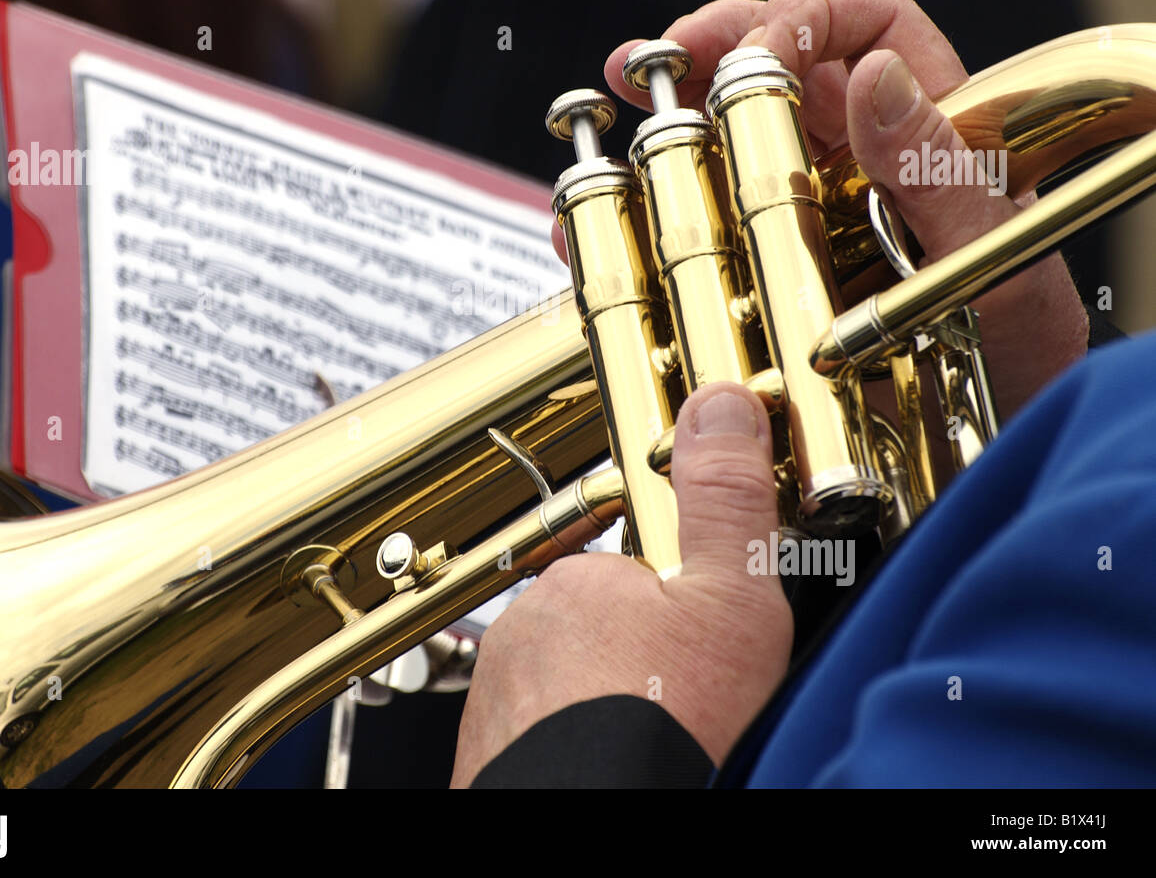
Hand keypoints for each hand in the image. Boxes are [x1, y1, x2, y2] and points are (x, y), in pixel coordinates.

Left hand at [451, 382, 792, 786]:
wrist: (603, 815)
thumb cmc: (663, 733)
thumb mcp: (731, 604)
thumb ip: (725, 500)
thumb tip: (719, 404)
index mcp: (581, 581)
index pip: (636, 571)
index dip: (680, 608)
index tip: (701, 650)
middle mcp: (525, 630)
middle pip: (604, 627)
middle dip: (643, 654)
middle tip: (690, 699)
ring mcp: (498, 696)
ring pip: (568, 682)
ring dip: (607, 700)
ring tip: (661, 738)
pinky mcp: (488, 752)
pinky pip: (540, 732)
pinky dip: (573, 744)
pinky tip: (616, 762)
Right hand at [604, 0, 1087, 417]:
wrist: (984, 432)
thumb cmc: (1014, 343)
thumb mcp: (990, 256)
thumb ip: (939, 170)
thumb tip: (874, 75)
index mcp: (926, 120)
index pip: (871, 21)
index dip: (810, 16)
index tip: (757, 53)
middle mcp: (861, 147)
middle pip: (784, 56)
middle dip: (714, 41)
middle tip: (657, 57)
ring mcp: (809, 198)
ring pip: (734, 122)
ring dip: (671, 105)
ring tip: (620, 102)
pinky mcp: (767, 251)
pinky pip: (708, 204)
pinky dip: (655, 192)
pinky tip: (614, 196)